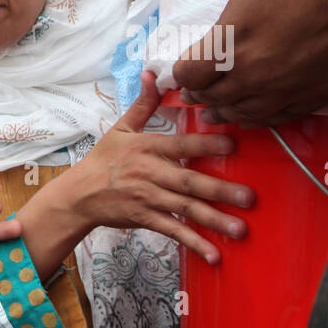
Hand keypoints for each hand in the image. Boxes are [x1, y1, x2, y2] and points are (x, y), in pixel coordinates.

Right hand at [59, 71, 252, 264]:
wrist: (78, 196)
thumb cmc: (102, 161)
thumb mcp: (120, 129)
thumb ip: (144, 103)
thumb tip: (153, 72)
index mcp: (147, 149)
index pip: (180, 145)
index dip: (205, 144)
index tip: (233, 144)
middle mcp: (150, 174)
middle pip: (189, 182)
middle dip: (220, 190)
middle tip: (250, 197)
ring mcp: (147, 199)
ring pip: (185, 209)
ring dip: (214, 220)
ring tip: (240, 229)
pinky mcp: (144, 218)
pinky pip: (172, 231)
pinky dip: (193, 243)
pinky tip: (214, 254)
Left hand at [173, 0, 327, 126]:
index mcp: (232, 41)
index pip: (190, 73)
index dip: (180, 71)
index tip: (182, 66)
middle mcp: (254, 74)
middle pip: (212, 97)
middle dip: (198, 92)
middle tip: (193, 89)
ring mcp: (285, 89)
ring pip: (241, 113)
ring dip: (223, 110)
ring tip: (214, 110)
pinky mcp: (315, 96)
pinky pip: (276, 118)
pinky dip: (257, 118)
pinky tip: (254, 113)